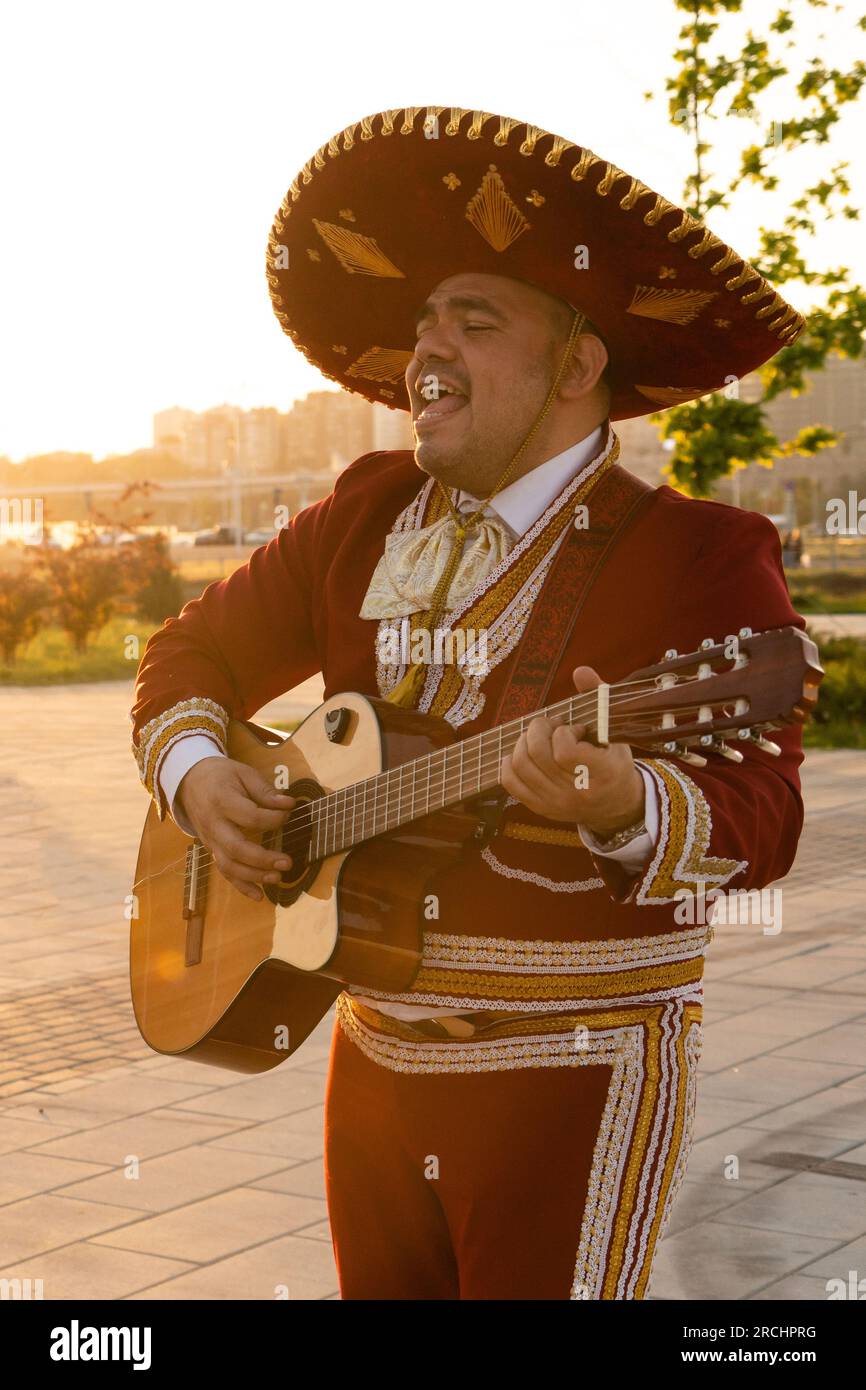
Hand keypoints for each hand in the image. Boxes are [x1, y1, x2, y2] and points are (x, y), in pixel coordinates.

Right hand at [177, 757, 296, 901]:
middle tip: (287, 862)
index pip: (250, 816)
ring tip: (277, 878)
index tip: (288, 814)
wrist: (188, 780)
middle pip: (236, 847)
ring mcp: (210, 840)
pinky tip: (259, 896)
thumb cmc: (221, 775)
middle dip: (263, 859)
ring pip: (228, 864)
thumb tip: (288, 805)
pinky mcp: (211, 849)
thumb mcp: (243, 773)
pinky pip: (223, 871)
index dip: (273, 819)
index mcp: (222, 800)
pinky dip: (241, 886)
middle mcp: (213, 824)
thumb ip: (264, 790)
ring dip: (254, 876)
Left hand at [500, 665, 644, 834]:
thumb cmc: (614, 761)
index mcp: (604, 774)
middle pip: (538, 755)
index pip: (565, 751)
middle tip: (551, 726)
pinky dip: (510, 762)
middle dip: (539, 729)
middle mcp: (578, 793)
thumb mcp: (615, 730)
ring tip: (539, 738)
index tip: (575, 729)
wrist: (616, 804)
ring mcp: (557, 803)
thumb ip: (598, 698)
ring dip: (524, 742)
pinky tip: (524, 752)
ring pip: (521, 765)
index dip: (563, 732)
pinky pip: (510, 782)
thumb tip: (580, 670)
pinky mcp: (541, 808)